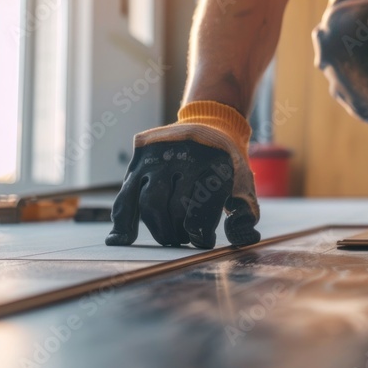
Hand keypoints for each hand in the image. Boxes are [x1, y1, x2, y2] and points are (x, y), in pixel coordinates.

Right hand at [105, 102, 260, 248]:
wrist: (211, 125)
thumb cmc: (226, 165)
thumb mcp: (244, 183)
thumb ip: (245, 214)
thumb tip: (243, 238)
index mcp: (215, 164)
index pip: (204, 207)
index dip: (201, 232)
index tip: (202, 241)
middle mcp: (186, 157)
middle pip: (175, 207)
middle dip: (179, 232)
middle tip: (182, 239)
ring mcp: (160, 157)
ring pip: (150, 201)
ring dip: (158, 228)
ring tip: (168, 238)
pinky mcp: (140, 160)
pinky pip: (127, 195)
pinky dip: (123, 220)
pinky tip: (122, 239)